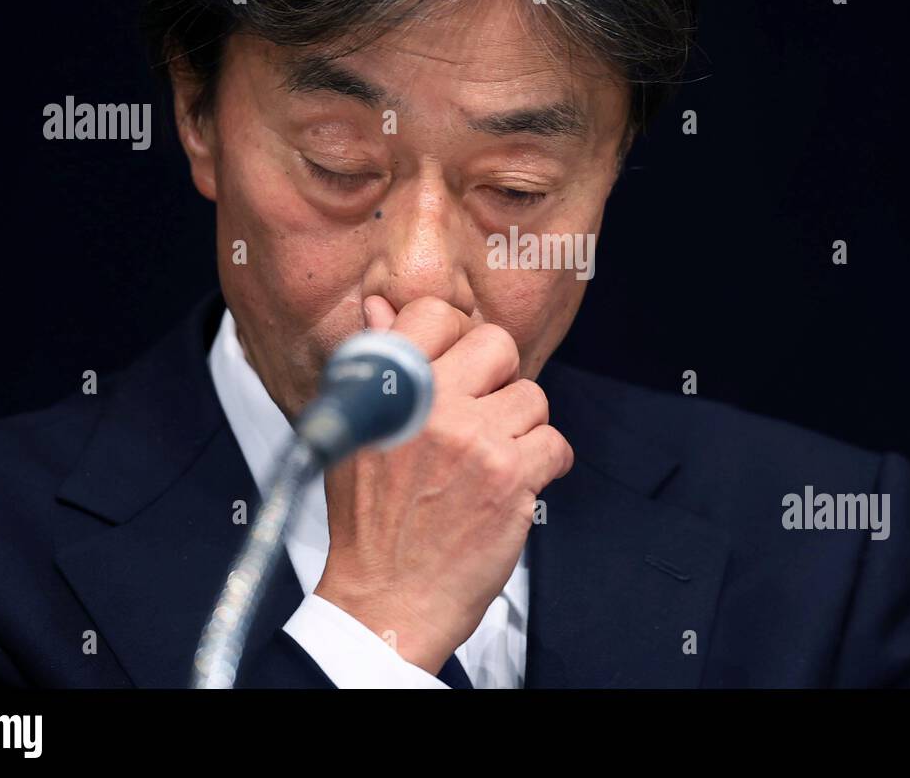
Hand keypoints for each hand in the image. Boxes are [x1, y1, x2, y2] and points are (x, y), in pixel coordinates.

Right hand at [314, 295, 572, 672]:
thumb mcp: (353, 433)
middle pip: (498, 345)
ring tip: (490, 463)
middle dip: (499, 378)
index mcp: (384, 387)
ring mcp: (474, 440)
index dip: (457, 338)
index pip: (436, 313)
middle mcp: (430, 405)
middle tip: (484, 414)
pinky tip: (514, 486)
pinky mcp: (510, 478)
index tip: (460, 368)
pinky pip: (555, 443)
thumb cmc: (368, 523)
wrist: (384, 601)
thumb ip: (376, 366)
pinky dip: (544, 465)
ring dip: (521, 429)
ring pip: (533, 397)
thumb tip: (382, 308)